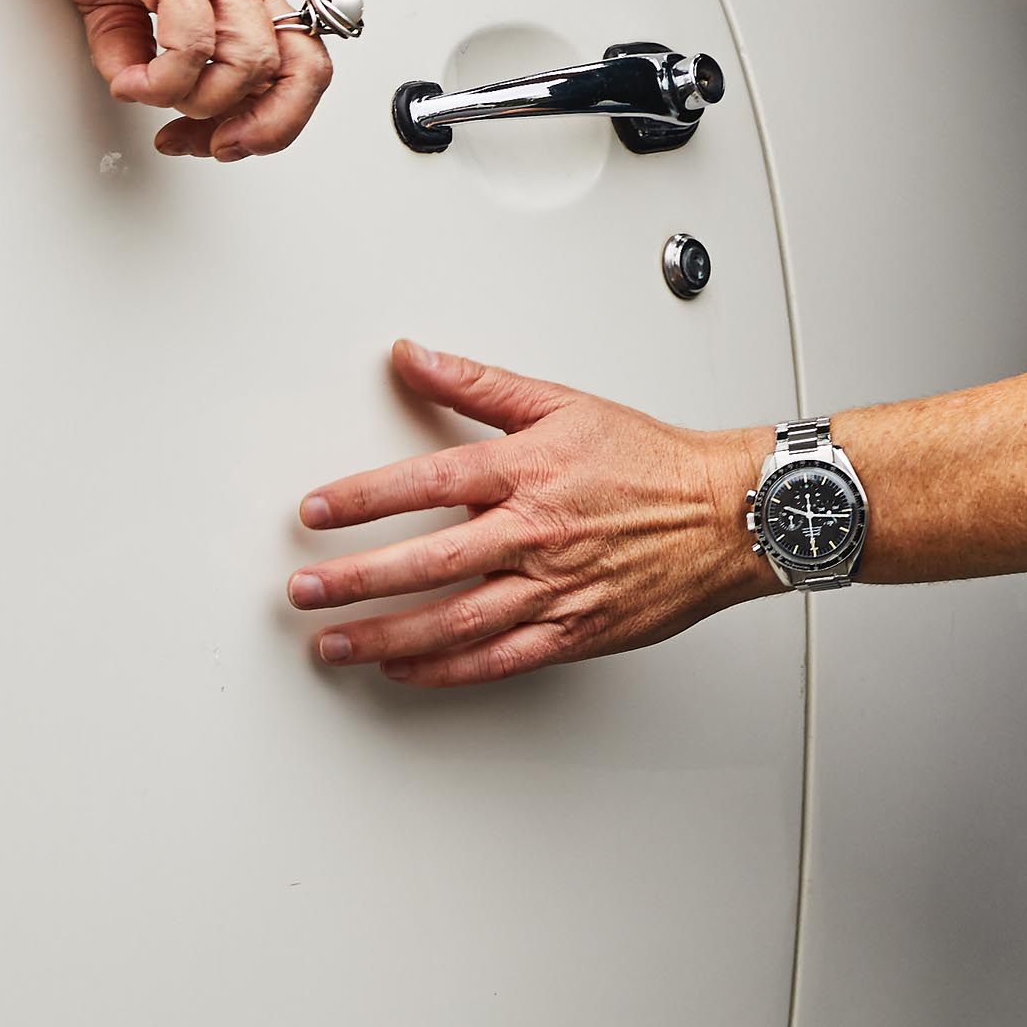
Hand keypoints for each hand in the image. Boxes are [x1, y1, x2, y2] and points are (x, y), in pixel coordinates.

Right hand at [43, 0, 330, 158]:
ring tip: (156, 98)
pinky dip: (163, 75)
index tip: (227, 142)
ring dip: (203, 101)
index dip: (277, 120)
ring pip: (253, 61)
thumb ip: (132, 51)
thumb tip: (139, 90)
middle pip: (300, 71)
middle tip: (215, 143)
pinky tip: (134, 78)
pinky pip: (193, 36)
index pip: (301, 65)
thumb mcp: (121, 0)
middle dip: (263, 127)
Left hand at [290, 341, 774, 686]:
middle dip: (355, 581)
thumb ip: (478, 384)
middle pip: (428, 562)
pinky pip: (496, 660)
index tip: (314, 512)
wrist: (725, 512)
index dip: (362, 498)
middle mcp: (534, 534)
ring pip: (454, 622)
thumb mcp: (561, 403)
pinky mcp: (571, 632)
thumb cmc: (648, 459)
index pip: (426, 483)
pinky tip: (402, 670)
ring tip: (332, 644)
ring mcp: (552, 590)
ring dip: (384, 637)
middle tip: (301, 591)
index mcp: (526, 473)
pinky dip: (444, 670)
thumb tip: (413, 356)